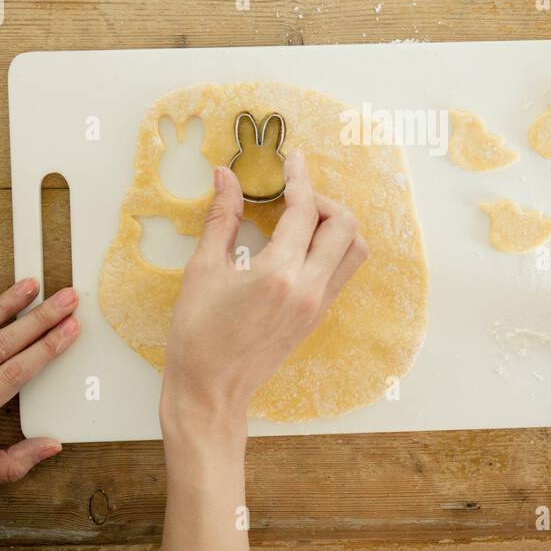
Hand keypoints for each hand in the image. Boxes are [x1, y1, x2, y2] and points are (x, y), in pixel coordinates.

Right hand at [163, 150, 367, 424]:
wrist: (210, 391)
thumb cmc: (197, 333)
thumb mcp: (202, 269)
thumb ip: (221, 217)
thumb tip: (226, 176)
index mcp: (279, 274)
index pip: (304, 210)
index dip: (299, 177)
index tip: (292, 159)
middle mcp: (309, 288)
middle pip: (344, 225)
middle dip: (321, 199)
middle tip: (291, 194)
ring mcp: (318, 305)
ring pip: (354, 250)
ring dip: (335, 225)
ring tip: (301, 219)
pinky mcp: (317, 316)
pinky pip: (342, 272)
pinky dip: (332, 249)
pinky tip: (300, 245)